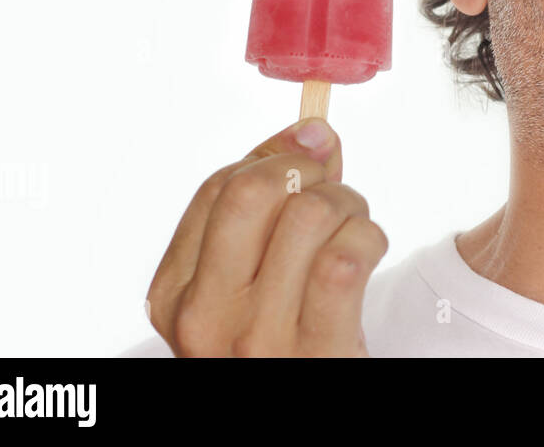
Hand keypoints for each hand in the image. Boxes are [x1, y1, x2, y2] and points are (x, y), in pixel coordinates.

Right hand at [145, 118, 386, 355]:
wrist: (303, 412)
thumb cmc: (283, 344)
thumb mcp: (251, 284)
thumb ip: (269, 207)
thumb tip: (314, 130)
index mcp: (175, 296)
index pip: (217, 188)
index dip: (275, 151)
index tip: (312, 142)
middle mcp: (206, 319)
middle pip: (255, 190)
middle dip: (310, 171)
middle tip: (334, 191)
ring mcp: (259, 342)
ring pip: (309, 214)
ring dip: (350, 204)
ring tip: (355, 228)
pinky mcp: (318, 355)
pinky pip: (345, 259)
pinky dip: (368, 238)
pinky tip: (368, 252)